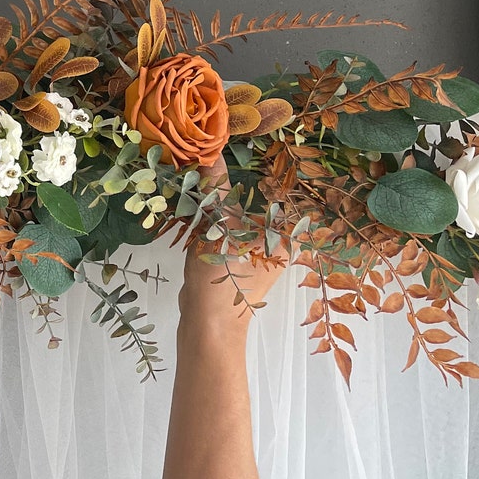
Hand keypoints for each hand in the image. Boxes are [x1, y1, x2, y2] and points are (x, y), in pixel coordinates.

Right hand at [181, 157, 289, 338]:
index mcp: (284, 235)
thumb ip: (215, 189)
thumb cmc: (223, 278)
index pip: (280, 192)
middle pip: (255, 204)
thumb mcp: (217, 226)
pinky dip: (212, 221)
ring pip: (238, 218)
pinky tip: (194, 210)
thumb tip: (209, 151)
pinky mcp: (235, 263)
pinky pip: (226, 232)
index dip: (264, 169)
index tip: (239, 152)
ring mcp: (256, 255)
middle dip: (234, 186)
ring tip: (198, 180)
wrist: (207, 327)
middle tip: (209, 162)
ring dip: (219, 204)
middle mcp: (276, 244)